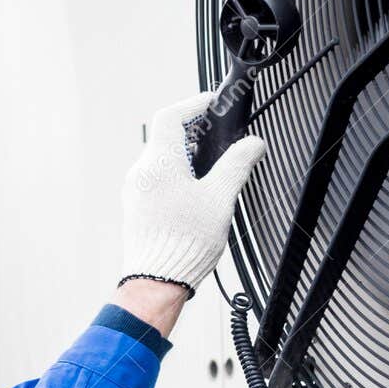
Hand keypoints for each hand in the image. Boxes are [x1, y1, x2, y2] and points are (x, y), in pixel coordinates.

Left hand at [120, 93, 264, 298]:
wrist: (156, 283)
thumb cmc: (184, 243)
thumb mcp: (221, 198)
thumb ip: (237, 165)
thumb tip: (253, 144)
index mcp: (159, 162)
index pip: (171, 116)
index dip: (193, 105)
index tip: (211, 104)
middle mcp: (141, 173)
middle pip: (165, 138)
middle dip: (192, 134)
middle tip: (217, 138)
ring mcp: (135, 193)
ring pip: (159, 162)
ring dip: (184, 158)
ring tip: (209, 170)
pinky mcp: (136, 211)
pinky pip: (154, 183)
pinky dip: (174, 178)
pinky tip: (193, 195)